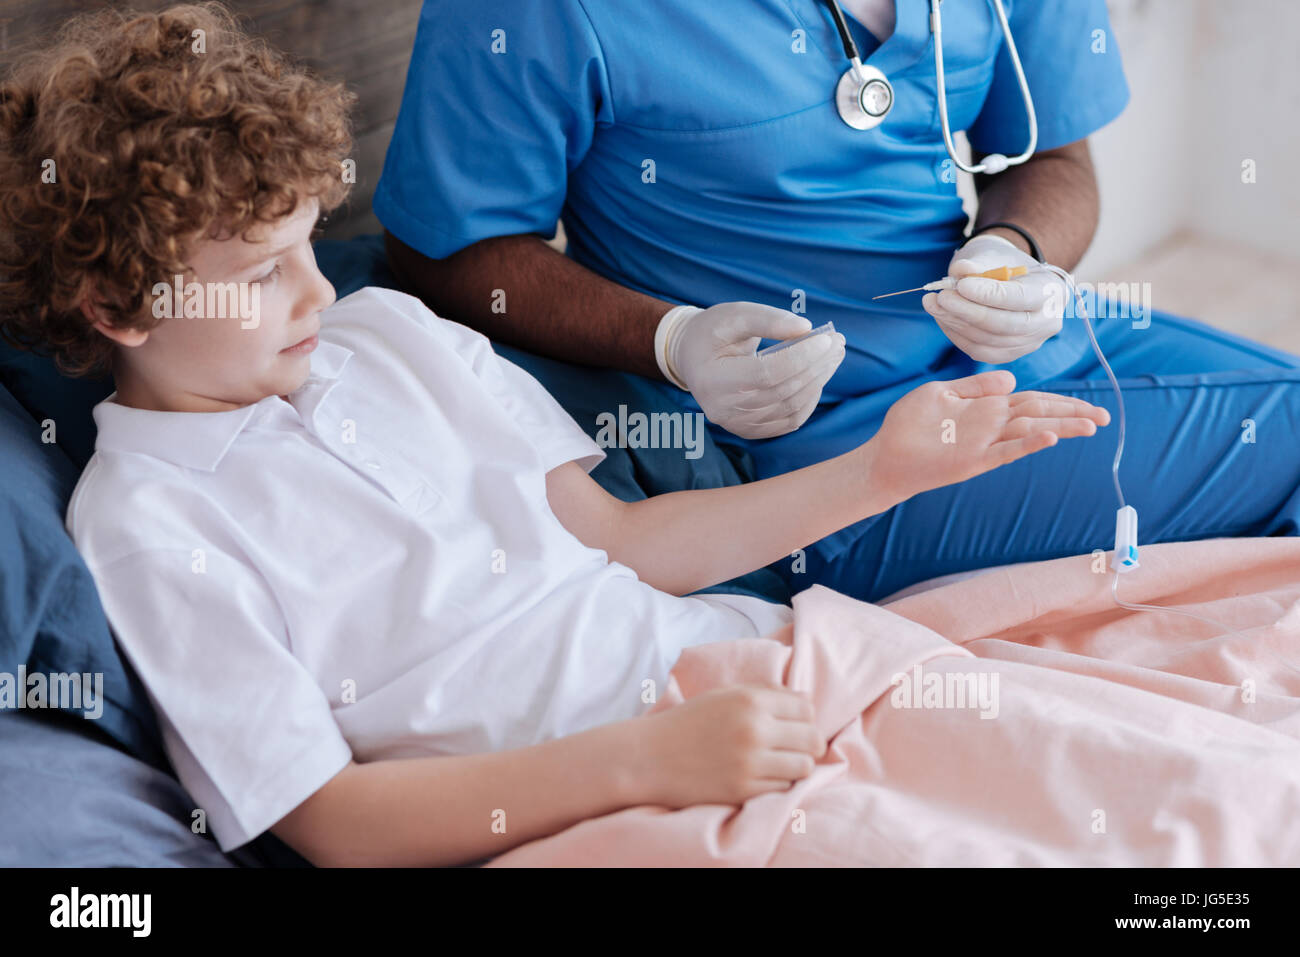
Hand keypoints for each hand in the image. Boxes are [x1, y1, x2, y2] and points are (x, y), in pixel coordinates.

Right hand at [634, 685, 826, 808]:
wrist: (650, 757)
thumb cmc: (688, 722)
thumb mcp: (724, 694)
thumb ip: (765, 694)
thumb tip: (806, 700)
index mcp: (750, 700)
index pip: (806, 708)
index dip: (805, 717)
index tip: (795, 725)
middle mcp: (754, 729)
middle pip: (812, 738)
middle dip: (808, 743)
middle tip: (795, 747)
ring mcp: (749, 762)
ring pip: (803, 766)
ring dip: (796, 765)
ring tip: (780, 763)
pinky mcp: (743, 790)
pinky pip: (782, 788)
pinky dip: (777, 783)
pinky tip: (761, 776)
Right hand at [658, 302, 845, 438]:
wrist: (694, 359)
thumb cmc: (712, 333)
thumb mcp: (733, 315)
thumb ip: (767, 319)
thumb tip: (806, 328)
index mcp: (712, 380)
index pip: (766, 373)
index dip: (800, 356)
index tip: (825, 337)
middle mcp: (723, 410)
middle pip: (783, 391)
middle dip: (816, 366)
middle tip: (837, 342)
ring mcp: (737, 424)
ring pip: (791, 407)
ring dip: (819, 381)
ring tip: (833, 355)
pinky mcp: (751, 430)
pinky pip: (789, 421)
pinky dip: (809, 400)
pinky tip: (818, 377)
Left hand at [864, 370, 1108, 501]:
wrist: (884, 456)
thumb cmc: (910, 425)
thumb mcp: (941, 394)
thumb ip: (976, 387)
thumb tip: (1012, 380)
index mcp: (986, 410)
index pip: (1031, 401)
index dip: (1059, 402)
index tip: (1088, 406)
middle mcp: (990, 428)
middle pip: (1038, 415)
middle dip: (1071, 415)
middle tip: (1104, 418)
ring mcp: (983, 445)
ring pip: (1029, 432)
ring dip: (1060, 428)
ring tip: (1091, 425)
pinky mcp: (971, 461)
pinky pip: (1004, 451)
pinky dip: (1026, 444)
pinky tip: (1049, 437)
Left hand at [922, 234, 1066, 363]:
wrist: (1010, 281)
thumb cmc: (1002, 264)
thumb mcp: (993, 255)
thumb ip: (978, 264)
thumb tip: (959, 272)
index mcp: (1052, 291)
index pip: (1020, 298)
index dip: (989, 294)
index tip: (960, 285)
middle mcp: (1046, 322)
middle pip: (1004, 325)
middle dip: (968, 311)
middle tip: (940, 297)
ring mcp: (1030, 343)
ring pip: (988, 341)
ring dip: (956, 323)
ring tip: (933, 304)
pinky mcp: (1010, 354)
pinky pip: (980, 351)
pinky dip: (957, 335)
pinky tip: (943, 318)